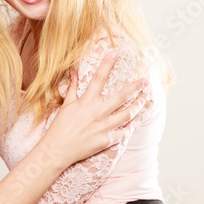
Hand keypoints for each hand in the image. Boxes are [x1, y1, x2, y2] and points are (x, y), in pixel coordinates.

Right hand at [42, 52, 148, 166]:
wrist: (57, 150)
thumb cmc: (59, 127)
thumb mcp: (65, 105)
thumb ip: (73, 88)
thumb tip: (74, 73)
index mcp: (86, 102)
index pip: (99, 78)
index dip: (107, 64)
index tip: (115, 53)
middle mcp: (98, 112)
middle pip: (121, 96)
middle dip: (135, 86)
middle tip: (145, 80)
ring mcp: (104, 126)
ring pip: (128, 114)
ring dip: (139, 105)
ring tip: (146, 99)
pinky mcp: (107, 140)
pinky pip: (124, 132)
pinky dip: (131, 126)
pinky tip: (137, 121)